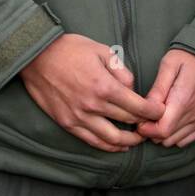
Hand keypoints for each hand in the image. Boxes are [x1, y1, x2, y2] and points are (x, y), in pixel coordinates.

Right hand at [19, 33, 163, 151]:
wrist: (34, 55)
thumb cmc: (68, 49)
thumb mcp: (100, 50)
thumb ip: (121, 71)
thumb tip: (131, 88)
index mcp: (104, 86)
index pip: (139, 107)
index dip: (154, 112)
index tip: (160, 112)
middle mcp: (93, 105)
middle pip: (128, 123)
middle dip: (145, 125)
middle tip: (151, 124)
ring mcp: (79, 117)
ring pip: (112, 139)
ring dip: (129, 142)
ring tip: (136, 138)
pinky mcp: (67, 123)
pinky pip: (92, 141)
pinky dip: (108, 146)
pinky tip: (117, 144)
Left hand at [135, 51, 194, 147]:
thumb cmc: (191, 60)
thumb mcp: (169, 65)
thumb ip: (158, 88)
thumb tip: (146, 106)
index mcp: (183, 101)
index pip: (163, 130)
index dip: (146, 128)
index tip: (138, 119)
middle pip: (167, 138)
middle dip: (151, 131)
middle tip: (144, 117)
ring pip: (176, 141)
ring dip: (162, 134)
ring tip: (155, 118)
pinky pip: (187, 140)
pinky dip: (175, 135)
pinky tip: (169, 122)